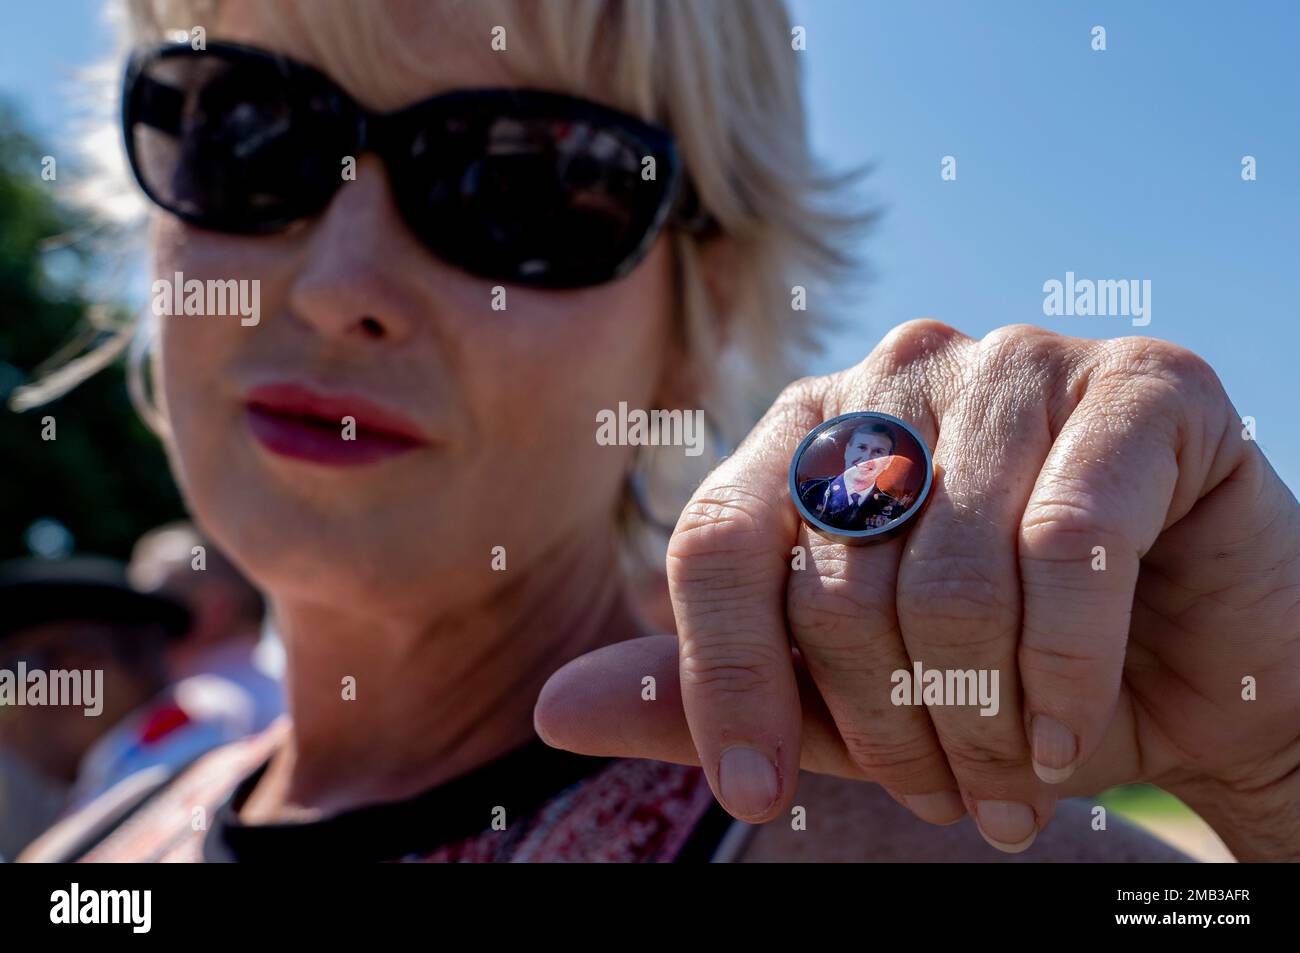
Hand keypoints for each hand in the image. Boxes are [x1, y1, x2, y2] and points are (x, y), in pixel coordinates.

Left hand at [536, 321, 1299, 856]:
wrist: (1190, 659)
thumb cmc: (1006, 671)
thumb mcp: (847, 699)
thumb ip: (714, 687)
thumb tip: (553, 705)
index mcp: (811, 428)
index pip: (716, 540)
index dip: (721, 679)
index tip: (755, 794)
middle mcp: (899, 372)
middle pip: (831, 571)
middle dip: (885, 725)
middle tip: (940, 797)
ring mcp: (1019, 362)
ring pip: (949, 567)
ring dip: (978, 716)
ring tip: (1006, 786)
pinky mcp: (1145, 384)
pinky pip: (1068, 542)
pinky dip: (1065, 667)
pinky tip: (1071, 734)